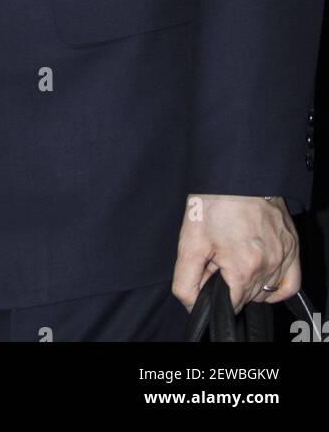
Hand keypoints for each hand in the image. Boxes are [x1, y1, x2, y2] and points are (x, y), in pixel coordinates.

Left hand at [173, 194, 298, 312]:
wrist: (235, 172)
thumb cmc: (212, 202)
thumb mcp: (189, 242)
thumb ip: (186, 282)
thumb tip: (191, 306)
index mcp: (244, 268)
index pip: (230, 306)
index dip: (213, 292)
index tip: (207, 271)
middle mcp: (270, 265)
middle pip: (246, 297)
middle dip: (228, 284)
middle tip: (216, 257)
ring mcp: (284, 256)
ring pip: (265, 291)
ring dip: (248, 282)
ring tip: (233, 255)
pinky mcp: (292, 245)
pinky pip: (289, 283)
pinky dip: (276, 287)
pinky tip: (259, 276)